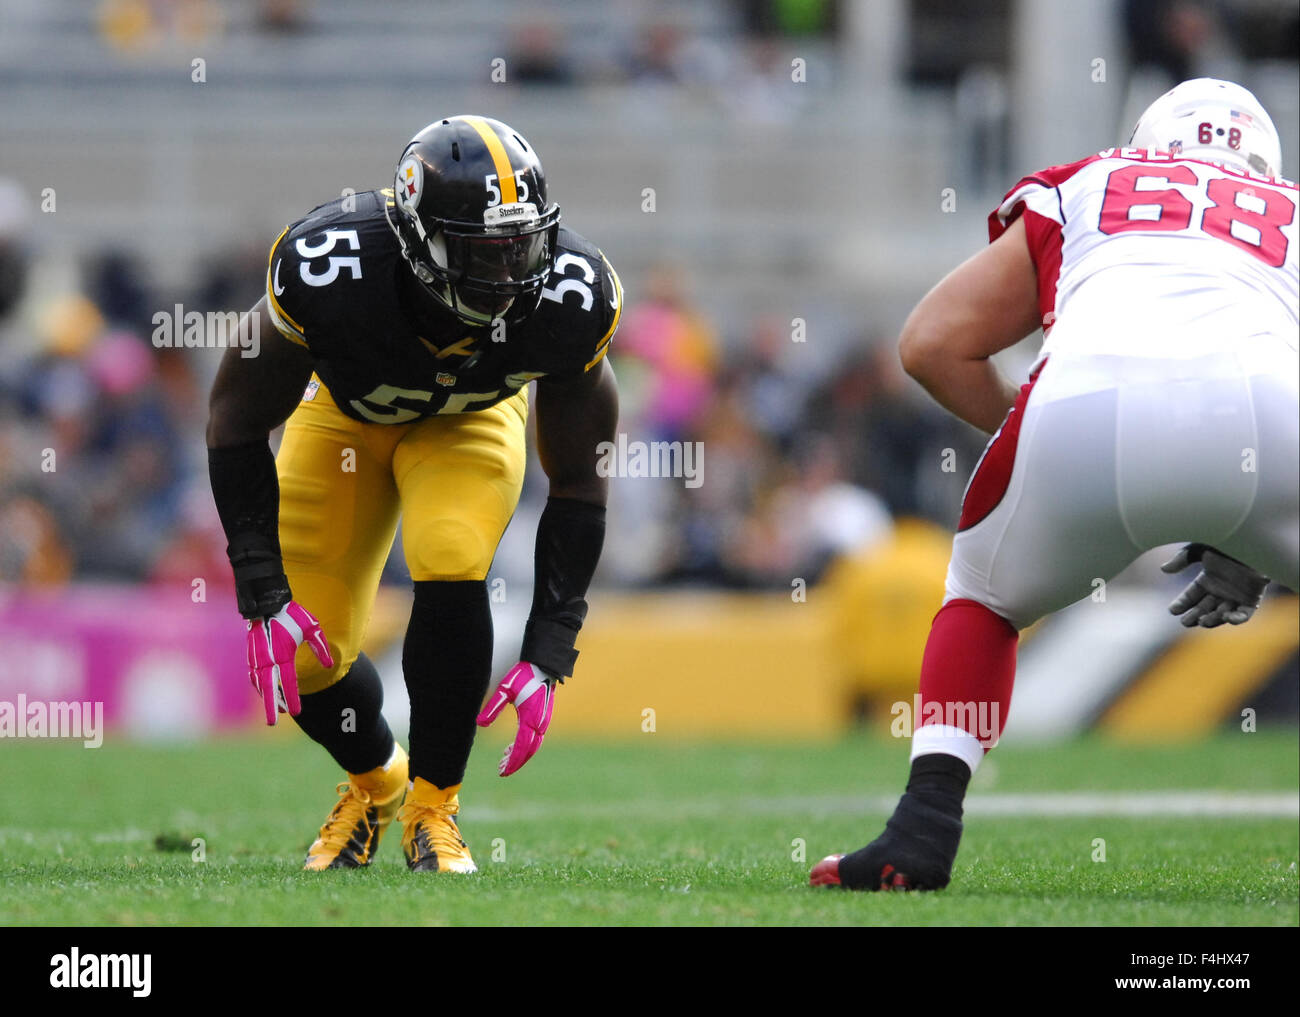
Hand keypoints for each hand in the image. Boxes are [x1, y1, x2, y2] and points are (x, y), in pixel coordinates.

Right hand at [247, 602, 332, 724]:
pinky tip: (267, 693)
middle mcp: (267, 658)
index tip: (296, 712)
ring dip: (267, 698)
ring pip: (259, 684)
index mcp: (283, 653)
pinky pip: (254, 675)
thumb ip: (321, 647)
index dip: (292, 698)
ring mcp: (257, 657)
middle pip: (268, 688)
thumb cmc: (292, 615)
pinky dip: (259, 686)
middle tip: (272, 723)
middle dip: (270, 707)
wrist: (267, 602)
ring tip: (277, 711)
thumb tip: (329, 665)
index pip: (288, 682)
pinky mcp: (251, 655)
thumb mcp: (313, 628)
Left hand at [476, 661, 556, 775]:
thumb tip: (480, 724)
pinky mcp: (543, 718)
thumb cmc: (524, 675)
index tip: (502, 771)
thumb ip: (493, 707)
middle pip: (528, 750)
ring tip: (504, 760)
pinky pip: (535, 738)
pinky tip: (512, 747)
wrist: (544, 665)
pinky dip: (525, 747)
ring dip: (520, 755)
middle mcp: (539, 723)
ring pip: (533, 746)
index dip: (512, 761)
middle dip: (515, 762)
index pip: (521, 747)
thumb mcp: (505, 689)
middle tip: (501, 771)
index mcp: (530, 718)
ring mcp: (543, 721)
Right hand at [1161, 543, 1268, 627]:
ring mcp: (1236, 596)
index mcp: (1208, 579)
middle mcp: (1221, 589)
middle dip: (1194, 616)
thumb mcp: (1201, 548)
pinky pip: (1244, 614)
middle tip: (1186, 622)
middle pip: (1204, 608)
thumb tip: (1163, 569)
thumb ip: (1182, 559)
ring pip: (1221, 614)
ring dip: (1212, 620)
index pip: (1191, 596)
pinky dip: (1236, 619)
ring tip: (1203, 621)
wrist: (1256, 542)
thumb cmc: (1228, 542)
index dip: (1181, 604)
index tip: (1172, 610)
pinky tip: (1227, 618)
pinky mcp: (1252, 599)